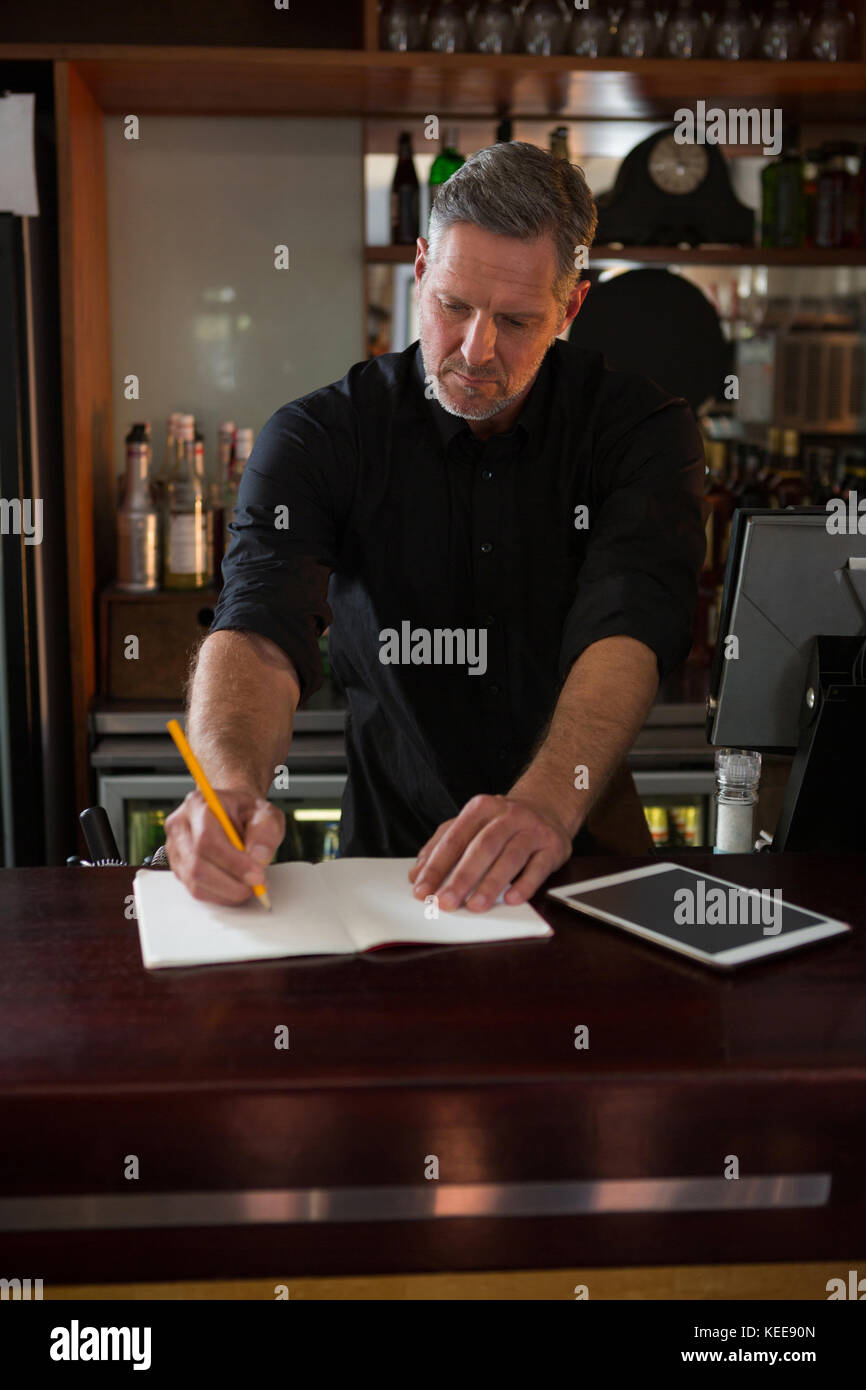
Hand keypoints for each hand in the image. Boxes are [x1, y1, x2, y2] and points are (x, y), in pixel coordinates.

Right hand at [164, 789, 284, 904]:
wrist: (231, 813)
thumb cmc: (245, 812)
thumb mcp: (265, 813)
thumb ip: (265, 832)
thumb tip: (258, 858)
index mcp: (199, 805)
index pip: (208, 839)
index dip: (233, 862)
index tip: (257, 875)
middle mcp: (180, 826)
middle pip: (197, 865)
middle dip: (231, 883)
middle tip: (256, 886)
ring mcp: (175, 849)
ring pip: (195, 882)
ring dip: (227, 892)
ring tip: (249, 886)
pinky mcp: (178, 867)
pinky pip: (196, 890)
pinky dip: (220, 895)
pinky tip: (236, 887)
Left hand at [407, 793, 572, 911]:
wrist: (547, 806)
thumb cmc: (501, 823)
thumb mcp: (470, 825)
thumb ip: (442, 846)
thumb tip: (417, 876)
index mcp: (481, 808)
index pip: (454, 838)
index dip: (437, 866)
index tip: (422, 890)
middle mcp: (507, 815)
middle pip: (482, 847)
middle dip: (462, 877)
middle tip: (446, 902)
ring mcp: (533, 829)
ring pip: (511, 857)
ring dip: (491, 883)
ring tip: (475, 906)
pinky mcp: (553, 846)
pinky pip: (539, 867)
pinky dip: (525, 884)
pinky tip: (512, 899)